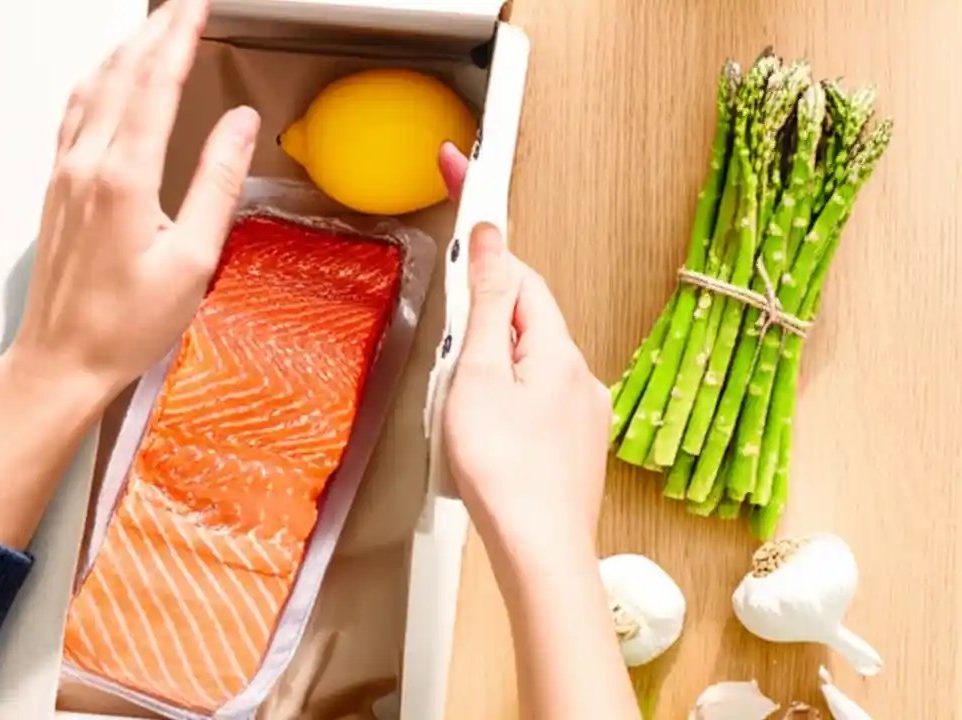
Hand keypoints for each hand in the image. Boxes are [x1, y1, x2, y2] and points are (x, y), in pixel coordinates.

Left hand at [0, 0, 259, 401]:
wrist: (61, 360)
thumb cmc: (126, 324)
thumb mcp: (192, 260)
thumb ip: (216, 183)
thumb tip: (240, 124)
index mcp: (123, 177)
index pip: (155, 84)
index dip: (179, 37)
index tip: (198, 7)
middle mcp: (86, 164)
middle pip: (121, 74)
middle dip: (154, 31)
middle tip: (182, 6)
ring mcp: (64, 174)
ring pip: (92, 88)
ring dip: (124, 51)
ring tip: (152, 29)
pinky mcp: (56, 189)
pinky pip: (73, 115)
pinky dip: (96, 82)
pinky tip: (106, 81)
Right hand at [442, 207, 610, 556]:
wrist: (538, 554)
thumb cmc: (501, 468)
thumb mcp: (479, 374)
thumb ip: (488, 302)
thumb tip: (494, 234)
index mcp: (556, 348)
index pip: (520, 270)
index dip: (488, 232)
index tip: (461, 169)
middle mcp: (580, 373)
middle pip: (525, 317)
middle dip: (485, 317)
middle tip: (450, 354)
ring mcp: (582, 413)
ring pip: (528, 362)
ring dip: (493, 364)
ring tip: (460, 411)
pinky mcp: (576, 446)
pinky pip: (536, 400)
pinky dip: (507, 398)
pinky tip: (485, 436)